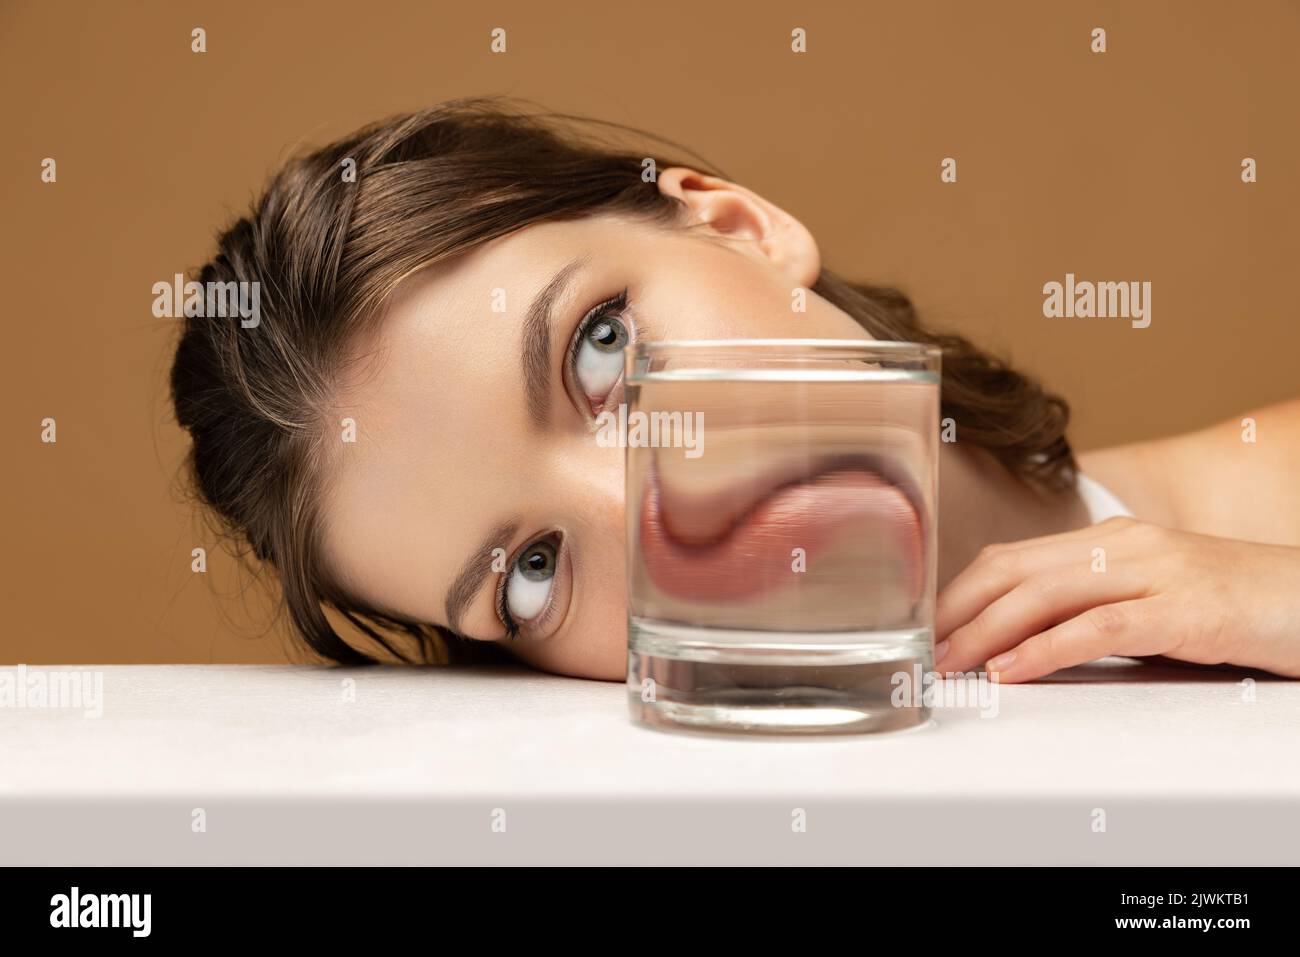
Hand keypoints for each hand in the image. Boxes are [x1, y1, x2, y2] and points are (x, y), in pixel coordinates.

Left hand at [933, 516, 1299, 681]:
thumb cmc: (1235, 606)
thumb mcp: (1151, 596)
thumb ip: (1092, 604)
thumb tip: (1021, 637)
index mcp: (1110, 540)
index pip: (1012, 558)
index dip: (960, 592)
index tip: (927, 627)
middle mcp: (1124, 545)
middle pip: (1014, 570)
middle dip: (958, 611)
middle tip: (924, 650)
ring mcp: (1155, 572)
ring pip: (1045, 595)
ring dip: (986, 632)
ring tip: (953, 664)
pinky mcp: (1184, 610)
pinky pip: (1098, 627)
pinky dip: (1045, 649)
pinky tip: (1011, 670)